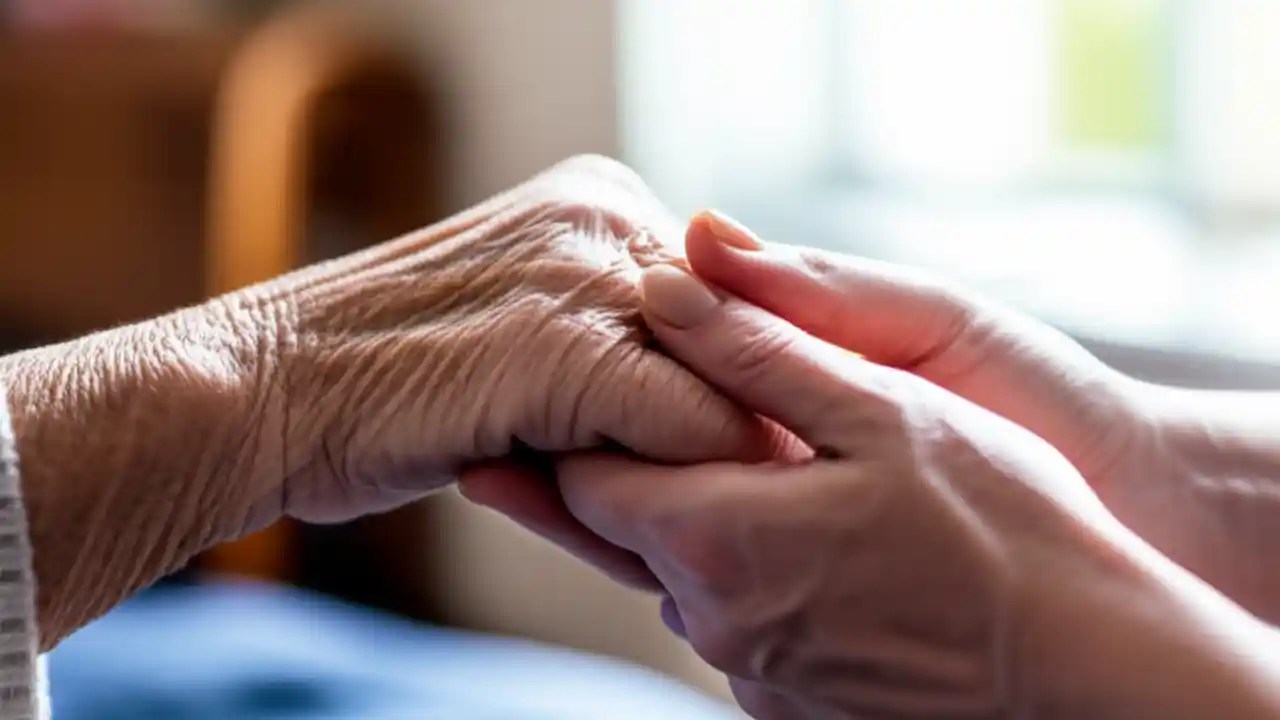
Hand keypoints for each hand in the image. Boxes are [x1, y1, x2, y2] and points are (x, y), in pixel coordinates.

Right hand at [0, 157, 776, 645]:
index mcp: (606, 200)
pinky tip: (625, 539)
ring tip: (648, 541)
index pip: (728, 312)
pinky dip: (676, 502)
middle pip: (736, 352)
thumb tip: (755, 422)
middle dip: (721, 447)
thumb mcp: (531, 341)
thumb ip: (628, 352)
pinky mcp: (571, 346)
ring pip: (729, 399)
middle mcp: (613, 214)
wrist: (263, 396)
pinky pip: (694, 436)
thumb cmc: (393, 389)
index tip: (717, 476)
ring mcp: (592, 270)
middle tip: (684, 525)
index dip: (729, 402)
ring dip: (702, 484)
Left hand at [553, 261, 1279, 718]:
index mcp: (714, 540)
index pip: (584, 480)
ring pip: (688, 575)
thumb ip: (753, 350)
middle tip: (688, 415)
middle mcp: (714, 622)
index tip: (612, 379)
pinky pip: (743, 622)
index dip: (591, 422)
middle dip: (645, 466)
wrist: (1089, 665)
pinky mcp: (794, 702)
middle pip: (627, 529)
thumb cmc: (1001, 524)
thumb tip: (659, 284)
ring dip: (711, 522)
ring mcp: (755, 672)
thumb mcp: (879, 410)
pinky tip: (830, 549)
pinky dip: (758, 578)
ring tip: (785, 476)